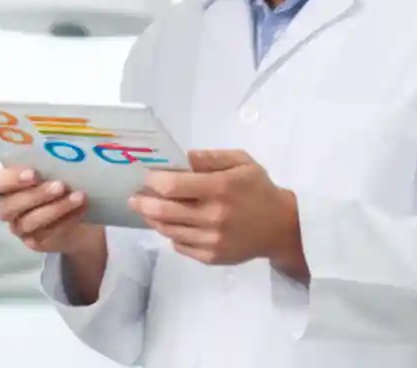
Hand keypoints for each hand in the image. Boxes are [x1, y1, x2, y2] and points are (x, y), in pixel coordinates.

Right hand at [0, 166, 98, 253]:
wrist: (74, 211)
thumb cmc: (58, 180)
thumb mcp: (53, 168)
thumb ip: (49, 159)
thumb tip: (65, 139)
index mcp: (5, 185)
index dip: (9, 179)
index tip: (33, 173)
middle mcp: (8, 207)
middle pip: (9, 206)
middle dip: (36, 195)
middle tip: (60, 185)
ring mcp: (20, 227)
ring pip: (30, 222)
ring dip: (56, 208)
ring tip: (78, 196)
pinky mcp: (36, 242)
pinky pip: (48, 234)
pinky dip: (67, 220)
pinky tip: (81, 208)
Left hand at [128, 150, 306, 279]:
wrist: (282, 228)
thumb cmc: (259, 190)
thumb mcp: (242, 162)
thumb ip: (211, 158)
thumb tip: (182, 158)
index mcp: (220, 188)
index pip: (173, 187)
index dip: (153, 181)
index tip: (147, 177)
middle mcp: (213, 216)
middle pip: (163, 212)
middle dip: (143, 203)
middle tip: (134, 198)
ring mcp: (212, 240)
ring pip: (168, 231)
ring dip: (154, 220)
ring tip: (149, 211)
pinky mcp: (212, 257)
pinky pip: (180, 246)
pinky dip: (172, 235)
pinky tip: (172, 226)